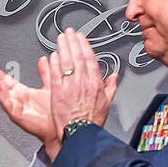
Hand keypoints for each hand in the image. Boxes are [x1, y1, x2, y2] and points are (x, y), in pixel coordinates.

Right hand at [0, 55, 58, 155]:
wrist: (61, 128)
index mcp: (22, 93)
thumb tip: (43, 60)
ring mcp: (14, 107)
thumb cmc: (54, 114)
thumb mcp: (49, 86)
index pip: (5, 79)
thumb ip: (45, 72)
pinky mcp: (16, 115)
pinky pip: (5, 102)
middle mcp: (16, 100)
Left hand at [47, 28, 117, 157]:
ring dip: (63, 48)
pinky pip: (56, 74)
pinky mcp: (58, 92)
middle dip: (73, 42)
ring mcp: (70, 86)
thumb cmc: (92, 121)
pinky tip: (52, 55)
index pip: (90, 59)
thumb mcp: (107, 103)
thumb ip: (110, 87)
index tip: (81, 38)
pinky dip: (54, 63)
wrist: (81, 133)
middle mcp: (83, 82)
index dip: (84, 46)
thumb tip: (114, 77)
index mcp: (95, 83)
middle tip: (69, 33)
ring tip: (60, 38)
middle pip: (77, 56)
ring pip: (66, 62)